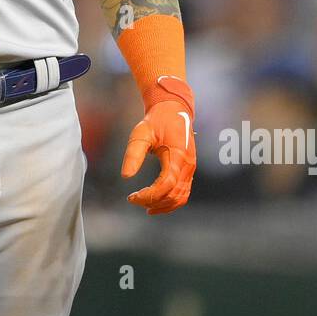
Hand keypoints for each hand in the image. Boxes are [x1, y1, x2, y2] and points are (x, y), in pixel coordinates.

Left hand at [121, 79, 195, 214]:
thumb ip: (133, 154)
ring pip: (181, 197)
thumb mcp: (141, 133)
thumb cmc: (156, 121)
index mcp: (178, 156)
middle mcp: (188, 165)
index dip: (149, 195)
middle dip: (153, 201)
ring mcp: (190, 169)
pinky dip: (171, 202)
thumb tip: (125, 176)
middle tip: (133, 200)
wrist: (174, 110)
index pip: (166, 184)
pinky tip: (155, 204)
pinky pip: (183, 193)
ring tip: (143, 205)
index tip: (131, 197)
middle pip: (173, 194)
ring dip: (163, 205)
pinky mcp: (189, 170)